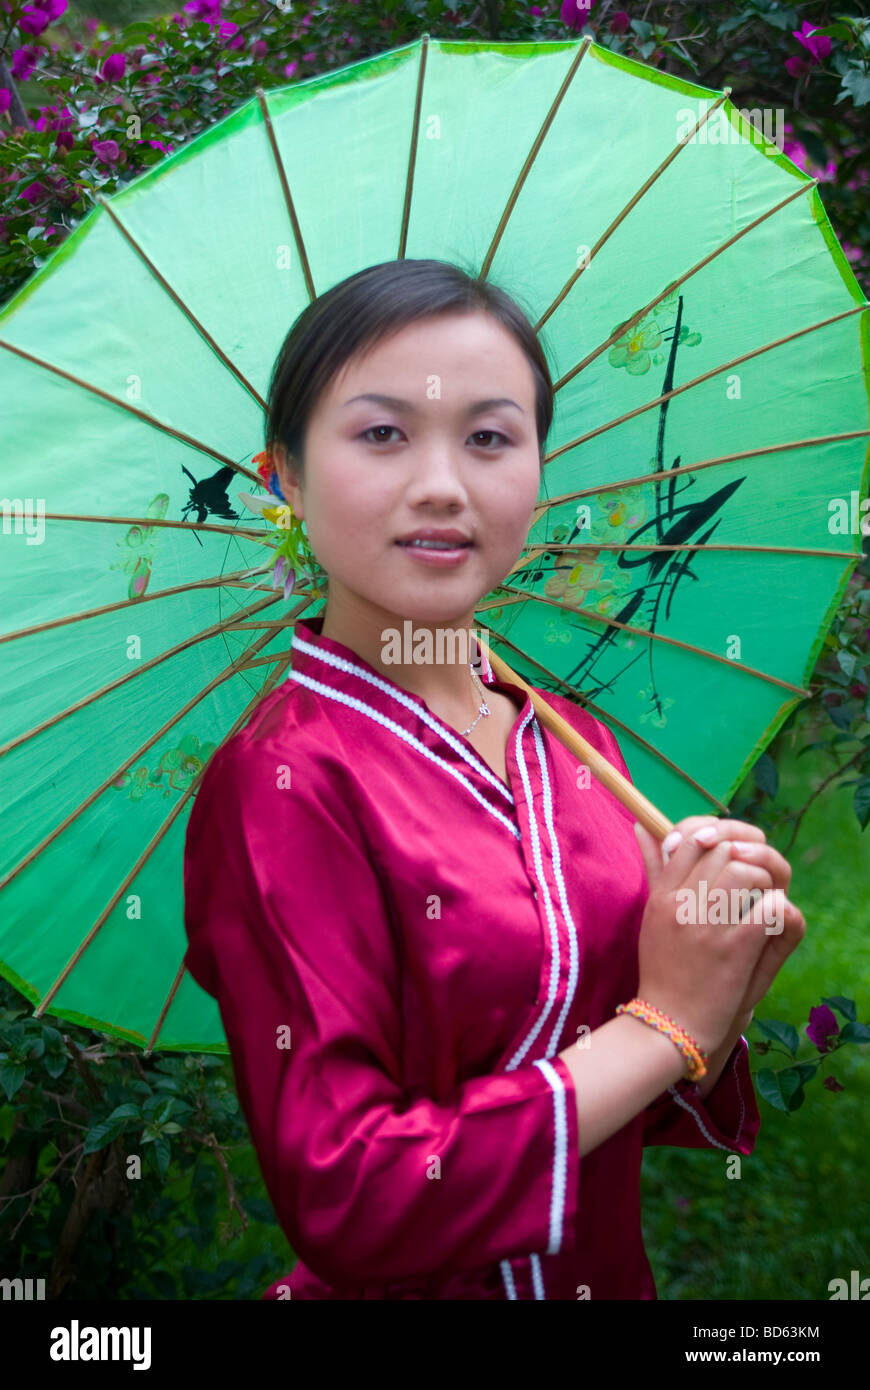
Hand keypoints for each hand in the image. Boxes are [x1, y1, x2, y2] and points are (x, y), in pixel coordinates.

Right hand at [662, 815, 805, 1019]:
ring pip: (746, 872)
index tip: (727, 857)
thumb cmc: (663, 969)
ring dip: (763, 881)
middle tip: (752, 880)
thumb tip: (642, 825)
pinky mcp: (735, 949)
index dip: (715, 841)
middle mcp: (681, 905)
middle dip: (744, 859)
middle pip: (722, 851)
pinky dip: (777, 908)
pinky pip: (769, 908)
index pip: (690, 842)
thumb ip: (652, 870)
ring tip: (762, 898)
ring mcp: (708, 926)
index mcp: (661, 896)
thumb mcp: (652, 916)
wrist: (670, 1023)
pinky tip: (771, 919)